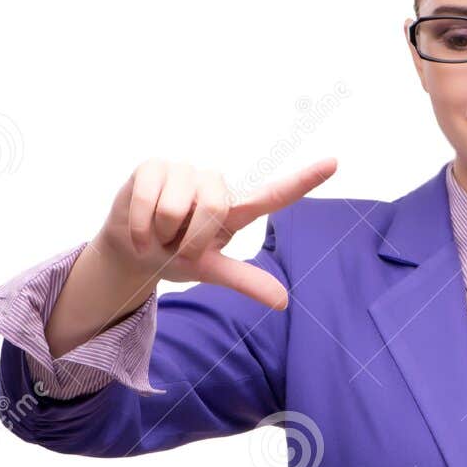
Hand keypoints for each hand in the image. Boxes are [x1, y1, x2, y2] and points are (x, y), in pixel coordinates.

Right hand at [93, 157, 337, 310]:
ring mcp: (184, 170)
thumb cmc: (175, 255)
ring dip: (163, 233)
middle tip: (178, 246)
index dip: (304, 180)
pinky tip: (140, 228)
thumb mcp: (210, 270)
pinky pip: (149, 199)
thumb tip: (284, 302)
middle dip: (191, 238)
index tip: (335, 163)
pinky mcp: (153, 166)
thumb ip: (245, 281)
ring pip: (178, 206)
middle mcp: (214, 184)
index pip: (274, 195)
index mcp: (235, 210)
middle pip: (215, 207)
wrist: (132, 251)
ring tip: (159, 232)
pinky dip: (141, 226)